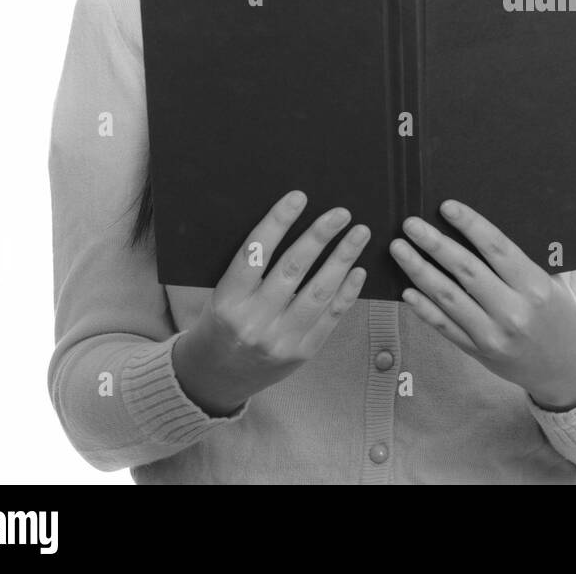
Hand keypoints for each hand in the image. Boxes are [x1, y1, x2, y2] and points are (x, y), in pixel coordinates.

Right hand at [173, 190, 368, 415]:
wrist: (216, 377)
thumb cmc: (222, 323)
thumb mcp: (221, 294)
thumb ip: (250, 267)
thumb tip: (289, 221)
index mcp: (226, 300)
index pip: (254, 253)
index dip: (277, 222)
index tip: (298, 197)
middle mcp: (253, 321)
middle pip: (292, 269)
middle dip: (320, 236)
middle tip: (341, 213)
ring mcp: (280, 340)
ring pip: (318, 292)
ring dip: (343, 259)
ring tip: (359, 233)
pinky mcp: (302, 353)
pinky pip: (331, 317)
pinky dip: (347, 291)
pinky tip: (358, 269)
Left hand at [390, 199, 575, 410]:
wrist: (569, 370)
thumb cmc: (561, 317)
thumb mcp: (553, 283)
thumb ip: (523, 262)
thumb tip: (483, 231)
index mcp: (535, 286)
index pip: (497, 248)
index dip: (470, 224)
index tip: (446, 206)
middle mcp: (513, 311)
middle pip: (466, 270)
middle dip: (434, 243)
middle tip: (410, 223)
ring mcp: (493, 335)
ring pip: (448, 297)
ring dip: (419, 271)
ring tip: (399, 249)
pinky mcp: (479, 352)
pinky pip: (445, 327)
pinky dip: (424, 308)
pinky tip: (406, 290)